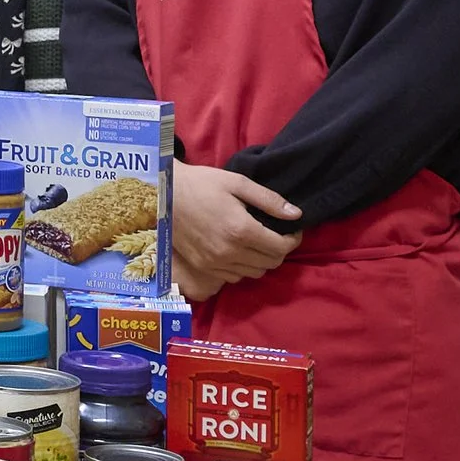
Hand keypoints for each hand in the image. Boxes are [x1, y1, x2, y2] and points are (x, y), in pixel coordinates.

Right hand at [170, 161, 302, 299]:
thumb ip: (269, 200)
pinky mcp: (203, 267)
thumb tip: (296, 215)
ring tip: (258, 243)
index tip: (292, 229)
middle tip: (277, 235)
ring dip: (263, 260)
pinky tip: (239, 251)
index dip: (293, 239)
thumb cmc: (201, 184)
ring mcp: (214, 263)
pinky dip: (244, 267)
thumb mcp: (238, 183)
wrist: (163, 194)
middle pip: (271, 263)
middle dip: (280, 250)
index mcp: (241, 230)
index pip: (281, 247)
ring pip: (255, 273)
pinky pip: (234, 277)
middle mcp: (230, 252)